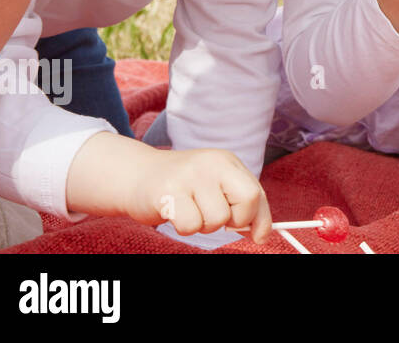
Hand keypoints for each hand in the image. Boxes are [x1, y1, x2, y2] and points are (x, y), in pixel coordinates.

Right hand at [68, 134, 271, 241]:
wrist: (136, 174)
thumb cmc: (181, 186)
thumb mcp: (216, 185)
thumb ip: (241, 203)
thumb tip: (263, 235)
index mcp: (227, 162)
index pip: (257, 193)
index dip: (260, 219)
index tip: (257, 236)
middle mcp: (212, 164)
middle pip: (246, 202)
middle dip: (234, 220)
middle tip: (213, 216)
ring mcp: (189, 176)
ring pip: (217, 219)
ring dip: (203, 225)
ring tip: (189, 210)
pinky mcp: (168, 192)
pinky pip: (190, 225)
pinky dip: (184, 228)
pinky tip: (174, 213)